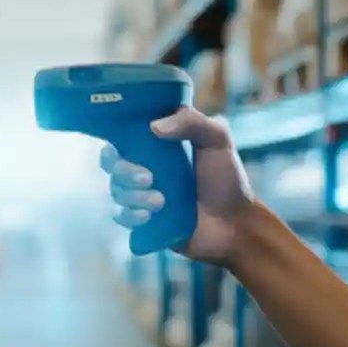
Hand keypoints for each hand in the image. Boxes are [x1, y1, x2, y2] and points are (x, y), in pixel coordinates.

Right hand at [100, 107, 256, 264]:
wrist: (235, 225)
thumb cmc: (227, 180)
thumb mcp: (218, 140)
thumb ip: (192, 122)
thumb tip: (154, 126)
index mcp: (157, 146)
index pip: (123, 137)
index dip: (115, 139)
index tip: (120, 144)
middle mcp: (145, 168)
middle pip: (112, 163)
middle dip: (123, 170)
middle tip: (149, 178)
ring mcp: (143, 195)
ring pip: (117, 190)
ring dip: (133, 196)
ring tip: (160, 202)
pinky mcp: (143, 221)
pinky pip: (121, 215)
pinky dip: (130, 215)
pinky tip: (148, 216)